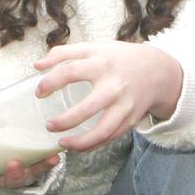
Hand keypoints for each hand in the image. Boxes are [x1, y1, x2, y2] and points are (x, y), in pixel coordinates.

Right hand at [0, 152, 59, 189]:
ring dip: (38, 168)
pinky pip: (41, 168)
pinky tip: (55, 156)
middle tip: (14, 163)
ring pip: (29, 176)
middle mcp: (5, 176)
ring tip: (47, 159)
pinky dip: (47, 163)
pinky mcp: (35, 167)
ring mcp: (21, 173)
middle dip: (13, 174)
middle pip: (10, 181)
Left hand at [35, 41, 184, 152]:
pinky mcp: (131, 119)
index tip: (39, 92)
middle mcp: (114, 85)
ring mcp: (125, 105)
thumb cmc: (119, 58)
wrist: (158, 70)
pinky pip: (111, 137)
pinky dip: (94, 145)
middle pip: (88, 107)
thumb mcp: (94, 47)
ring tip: (62, 143)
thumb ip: (64, 53)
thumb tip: (37, 66)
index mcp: (101, 63)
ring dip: (81, 141)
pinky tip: (79, 146)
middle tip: (49, 125)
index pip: (70, 72)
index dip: (50, 83)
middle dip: (66, 120)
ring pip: (103, 130)